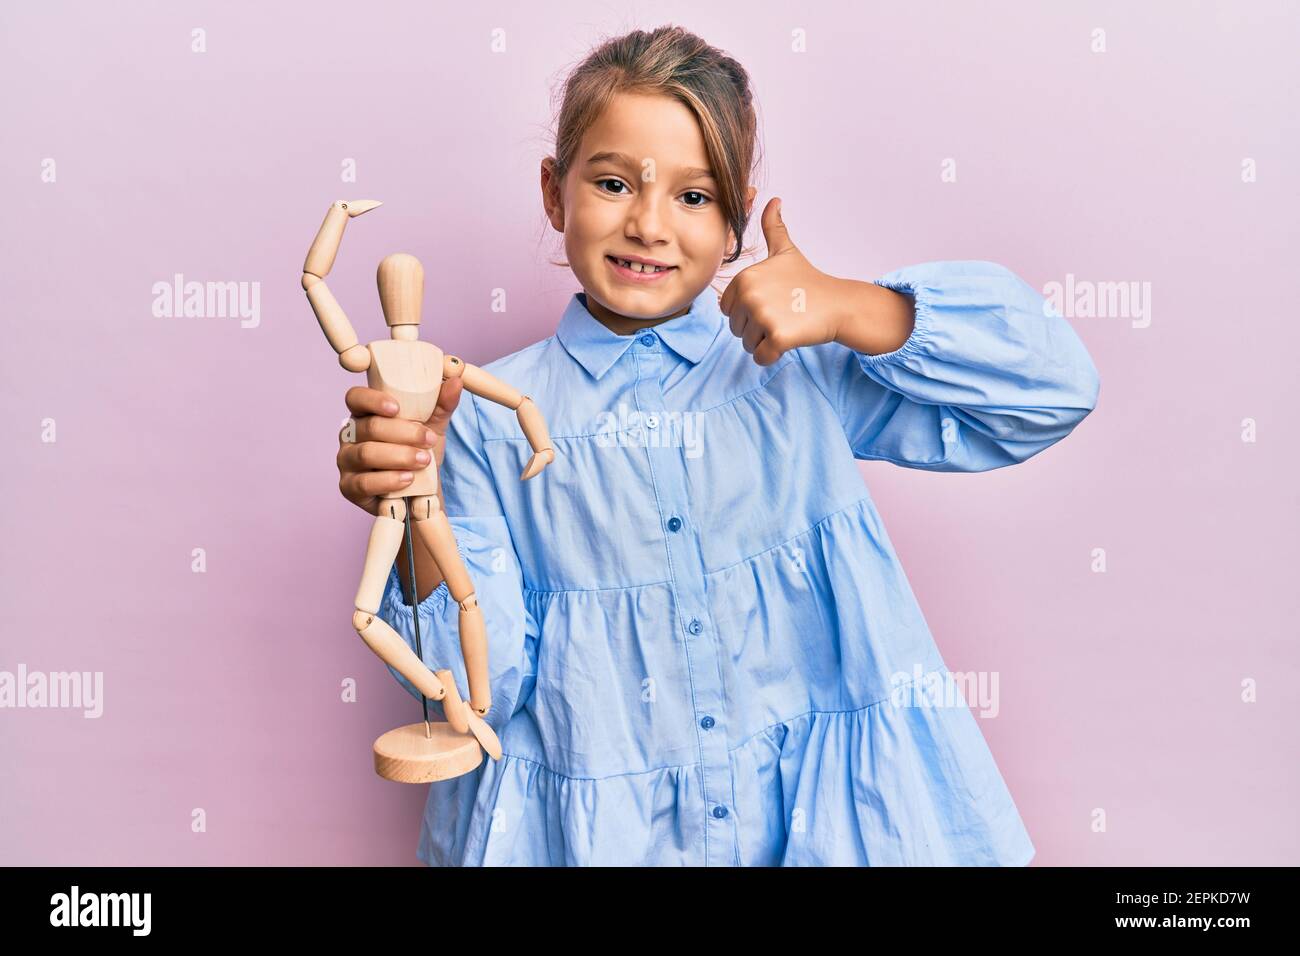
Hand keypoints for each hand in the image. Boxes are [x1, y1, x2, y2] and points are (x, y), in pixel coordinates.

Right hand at [337, 378, 464, 515]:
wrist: (421, 491)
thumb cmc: (418, 451)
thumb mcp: (433, 426)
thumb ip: (442, 404)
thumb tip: (455, 381)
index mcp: (365, 414)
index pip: (356, 398)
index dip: (373, 400)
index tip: (396, 408)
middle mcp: (350, 435)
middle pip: (369, 427)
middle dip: (403, 433)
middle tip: (428, 440)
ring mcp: (347, 461)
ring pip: (366, 454)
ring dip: (399, 456)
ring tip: (423, 460)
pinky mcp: (349, 487)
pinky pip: (364, 482)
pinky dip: (389, 480)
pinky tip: (407, 479)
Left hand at [719, 197, 851, 365]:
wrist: (839, 304)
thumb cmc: (809, 280)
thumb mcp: (786, 251)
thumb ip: (773, 228)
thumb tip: (773, 200)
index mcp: (745, 277)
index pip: (727, 309)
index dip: (748, 311)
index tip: (771, 302)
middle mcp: (750, 295)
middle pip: (736, 328)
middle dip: (756, 328)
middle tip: (782, 315)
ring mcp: (763, 316)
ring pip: (747, 344)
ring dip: (765, 342)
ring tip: (787, 324)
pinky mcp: (777, 337)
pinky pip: (760, 358)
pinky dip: (772, 356)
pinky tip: (789, 339)